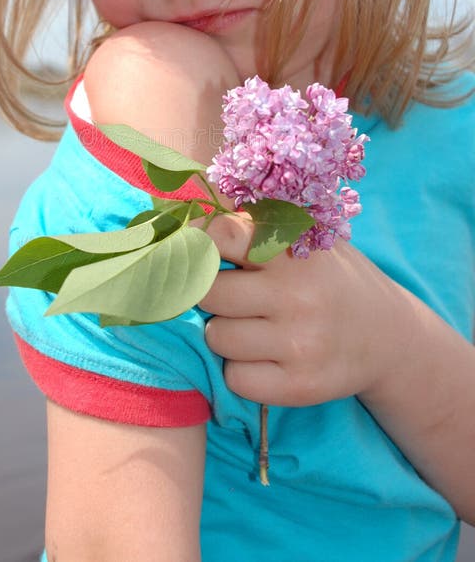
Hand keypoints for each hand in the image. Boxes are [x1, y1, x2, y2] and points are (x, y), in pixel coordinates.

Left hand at [198, 213, 413, 406]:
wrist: (388, 336)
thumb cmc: (329, 277)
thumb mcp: (306, 235)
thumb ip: (253, 219)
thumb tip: (191, 195)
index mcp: (295, 248)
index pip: (220, 234)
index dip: (201, 241)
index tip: (205, 249)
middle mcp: (298, 294)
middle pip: (208, 291)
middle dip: (211, 292)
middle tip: (232, 292)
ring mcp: (301, 343)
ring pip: (216, 337)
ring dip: (225, 332)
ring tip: (253, 325)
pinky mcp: (301, 386)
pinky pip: (235, 378)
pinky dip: (241, 370)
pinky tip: (266, 356)